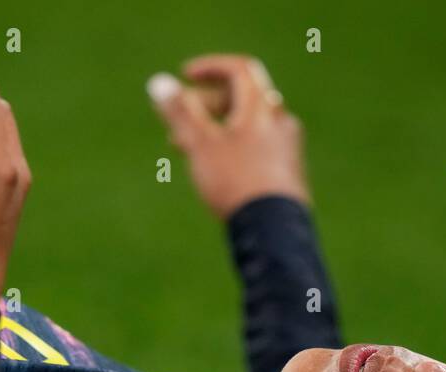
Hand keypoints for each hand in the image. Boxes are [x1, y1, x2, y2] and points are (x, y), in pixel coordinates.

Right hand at [148, 55, 308, 219]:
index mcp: (261, 107)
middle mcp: (280, 121)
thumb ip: (180, 112)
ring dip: (216, 128)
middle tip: (178, 122)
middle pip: (242, 97)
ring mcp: (287, 147)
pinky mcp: (288, 172)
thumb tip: (158, 83)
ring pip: (248, 125)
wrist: (273, 230)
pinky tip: (216, 169)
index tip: (185, 75)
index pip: (239, 69)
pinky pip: (258, 146)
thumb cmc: (236, 183)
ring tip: (188, 148)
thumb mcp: (200, 144)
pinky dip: (233, 146)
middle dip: (206, 104)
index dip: (210, 67)